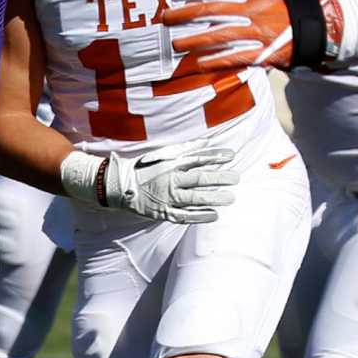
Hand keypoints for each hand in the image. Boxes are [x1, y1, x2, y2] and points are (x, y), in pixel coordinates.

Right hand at [101, 141, 239, 223]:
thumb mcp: (163, 154)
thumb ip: (186, 149)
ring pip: (194, 198)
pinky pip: (185, 216)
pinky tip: (215, 215)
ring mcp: (167, 198)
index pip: (197, 159)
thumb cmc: (145, 168)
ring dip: (214, 198)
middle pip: (199, 179)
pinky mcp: (163, 212)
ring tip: (231, 197)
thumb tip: (206, 142)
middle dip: (220, 178)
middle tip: (236, 178)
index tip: (231, 155)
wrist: (121, 186)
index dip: (215, 157)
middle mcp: (170, 181)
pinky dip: (200, 216)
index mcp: (170, 164)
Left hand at [162, 0, 304, 70]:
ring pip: (220, 35)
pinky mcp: (264, 53)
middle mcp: (253, 10)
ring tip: (176, 44)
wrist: (318, 28)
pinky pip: (236, 57)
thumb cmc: (287, 8)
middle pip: (212, 10)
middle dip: (185, 14)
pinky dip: (216, 61)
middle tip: (165, 18)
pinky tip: (200, 64)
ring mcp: (259, 32)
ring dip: (195, 40)